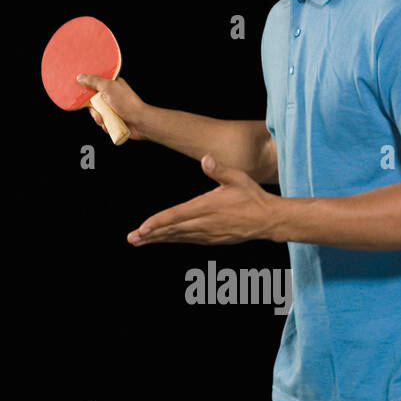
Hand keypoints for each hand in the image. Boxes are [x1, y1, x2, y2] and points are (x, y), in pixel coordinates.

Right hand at [75, 74, 149, 140]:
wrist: (139, 121)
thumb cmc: (127, 102)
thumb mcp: (108, 87)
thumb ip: (94, 81)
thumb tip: (80, 77)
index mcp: (112, 85)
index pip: (95, 84)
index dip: (88, 88)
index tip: (82, 91)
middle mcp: (111, 97)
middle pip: (93, 101)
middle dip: (93, 108)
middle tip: (98, 109)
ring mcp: (112, 109)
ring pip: (97, 113)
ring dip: (98, 118)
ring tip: (105, 118)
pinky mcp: (113, 120)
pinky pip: (102, 123)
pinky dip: (104, 125)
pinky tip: (110, 124)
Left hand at [129, 155, 278, 245]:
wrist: (268, 219)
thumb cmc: (252, 196)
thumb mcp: (238, 178)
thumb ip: (219, 169)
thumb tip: (205, 159)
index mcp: (207, 207)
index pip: (177, 216)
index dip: (158, 223)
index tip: (142, 228)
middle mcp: (205, 224)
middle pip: (172, 231)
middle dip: (150, 236)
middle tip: (131, 239)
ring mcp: (209, 234)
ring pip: (178, 237)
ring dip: (159, 239)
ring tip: (140, 241)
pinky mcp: (213, 240)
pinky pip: (189, 240)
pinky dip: (174, 240)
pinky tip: (164, 239)